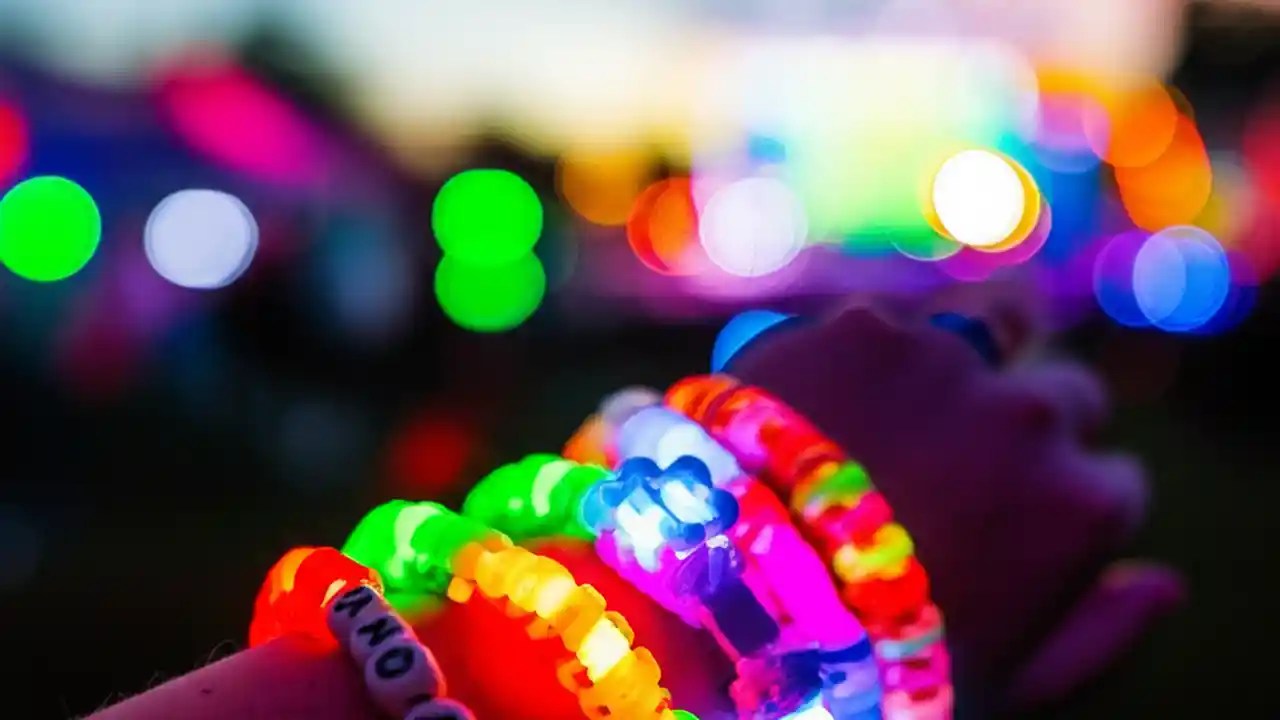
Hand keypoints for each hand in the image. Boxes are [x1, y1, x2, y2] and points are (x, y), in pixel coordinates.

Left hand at [729, 293, 1183, 712]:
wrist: (718, 600)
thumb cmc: (866, 666)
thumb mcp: (1000, 683)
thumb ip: (1095, 636)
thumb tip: (1161, 583)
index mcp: (1078, 507)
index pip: (1112, 480)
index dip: (1065, 504)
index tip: (1014, 524)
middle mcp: (1026, 416)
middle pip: (1064, 395)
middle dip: (1026, 428)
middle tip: (957, 464)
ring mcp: (943, 361)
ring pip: (989, 332)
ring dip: (966, 363)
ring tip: (908, 404)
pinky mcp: (857, 327)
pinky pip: (889, 326)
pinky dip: (870, 357)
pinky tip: (825, 406)